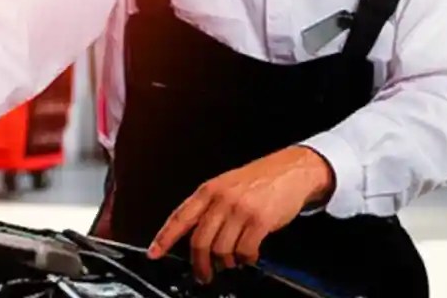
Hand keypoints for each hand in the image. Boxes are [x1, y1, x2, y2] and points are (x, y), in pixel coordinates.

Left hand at [147, 146, 333, 283]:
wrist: (292, 170)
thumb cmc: (260, 179)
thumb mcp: (228, 185)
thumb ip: (210, 207)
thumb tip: (195, 239)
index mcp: (209, 189)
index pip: (180, 216)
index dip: (164, 237)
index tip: (154, 253)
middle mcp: (222, 198)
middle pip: (200, 241)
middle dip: (200, 264)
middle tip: (204, 274)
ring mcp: (241, 209)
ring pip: (221, 250)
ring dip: (226, 262)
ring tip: (233, 261)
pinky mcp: (260, 220)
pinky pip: (244, 251)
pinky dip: (246, 259)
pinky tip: (250, 255)